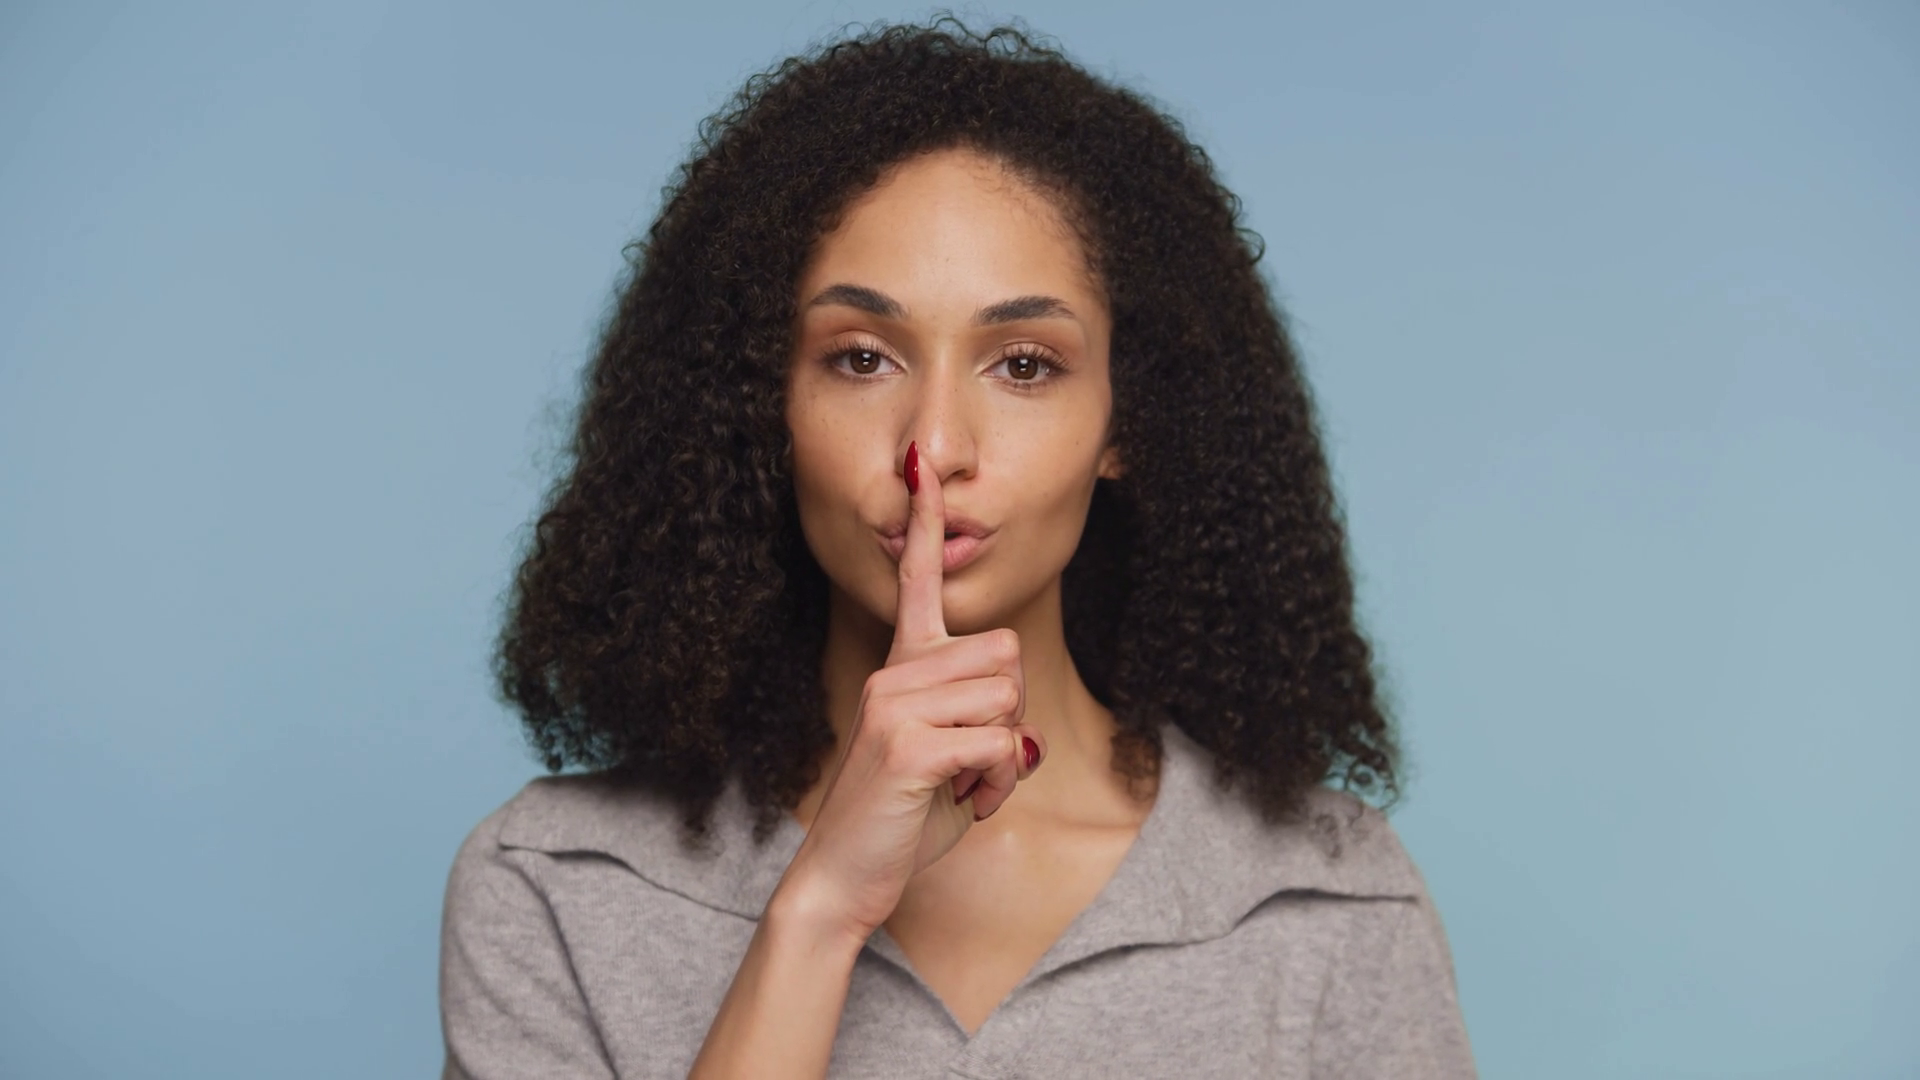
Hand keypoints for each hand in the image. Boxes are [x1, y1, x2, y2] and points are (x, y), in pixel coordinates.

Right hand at [775, 441, 1045, 942]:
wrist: (843, 876)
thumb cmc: (900, 820)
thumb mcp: (951, 767)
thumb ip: (985, 735)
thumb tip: (1025, 740)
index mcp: (900, 669)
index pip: (914, 583)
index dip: (925, 526)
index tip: (922, 468)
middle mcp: (893, 673)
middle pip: (1006, 654)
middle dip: (1011, 716)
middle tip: (975, 766)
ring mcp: (894, 705)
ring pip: (1008, 699)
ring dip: (1004, 758)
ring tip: (963, 789)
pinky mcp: (906, 744)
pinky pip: (997, 743)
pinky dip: (996, 785)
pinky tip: (962, 805)